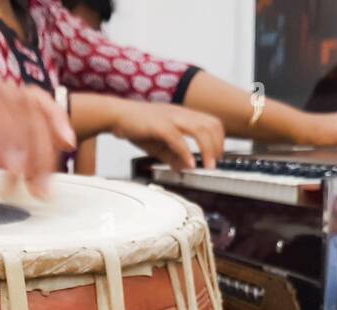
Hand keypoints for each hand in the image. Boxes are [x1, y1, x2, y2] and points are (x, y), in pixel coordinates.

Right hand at [103, 99, 224, 170]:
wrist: (116, 115)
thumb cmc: (136, 126)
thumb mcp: (159, 144)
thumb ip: (173, 156)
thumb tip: (185, 169)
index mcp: (183, 115)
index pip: (211, 122)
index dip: (219, 139)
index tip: (218, 156)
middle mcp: (180, 114)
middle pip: (211, 124)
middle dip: (218, 145)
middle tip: (215, 164)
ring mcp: (170, 117)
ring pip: (199, 129)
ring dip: (208, 149)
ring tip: (209, 166)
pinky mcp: (159, 125)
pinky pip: (178, 138)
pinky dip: (186, 152)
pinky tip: (190, 164)